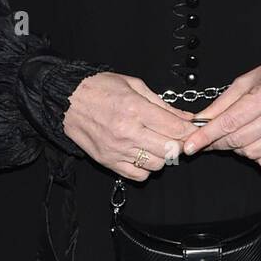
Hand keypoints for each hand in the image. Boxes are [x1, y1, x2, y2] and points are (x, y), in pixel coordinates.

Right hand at [62, 72, 197, 180]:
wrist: (66, 100)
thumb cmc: (100, 88)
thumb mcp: (134, 85)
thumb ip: (162, 104)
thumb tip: (186, 117)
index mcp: (135, 109)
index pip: (174, 128)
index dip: (189, 131)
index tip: (193, 130)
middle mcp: (127, 131)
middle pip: (169, 149)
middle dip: (179, 144)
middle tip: (176, 136)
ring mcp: (117, 149)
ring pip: (157, 164)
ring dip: (163, 156)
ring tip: (157, 144)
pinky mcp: (108, 161)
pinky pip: (138, 175)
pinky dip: (146, 167)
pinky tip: (143, 153)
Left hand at [179, 50, 260, 168]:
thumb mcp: (247, 80)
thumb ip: (223, 103)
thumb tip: (200, 120)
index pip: (228, 123)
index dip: (206, 136)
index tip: (190, 146)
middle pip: (237, 140)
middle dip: (217, 142)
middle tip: (210, 138)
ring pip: (250, 153)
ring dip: (237, 148)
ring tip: (239, 132)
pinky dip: (255, 155)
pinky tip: (255, 141)